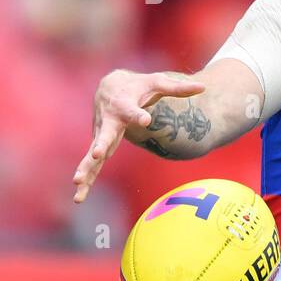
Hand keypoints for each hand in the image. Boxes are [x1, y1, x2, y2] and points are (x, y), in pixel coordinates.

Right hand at [72, 70, 204, 203]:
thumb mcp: (158, 83)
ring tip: (77, 182)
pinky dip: (86, 179)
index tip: (146, 119)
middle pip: (105, 134)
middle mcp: (109, 121)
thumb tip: (203, 88)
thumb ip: (178, 88)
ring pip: (92, 154)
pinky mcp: (100, 146)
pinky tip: (79, 198)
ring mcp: (102, 135)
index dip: (139, 115)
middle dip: (101, 144)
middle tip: (97, 154)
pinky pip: (92, 165)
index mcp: (124, 105)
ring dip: (86, 168)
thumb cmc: (138, 86)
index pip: (132, 110)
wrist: (109, 87)